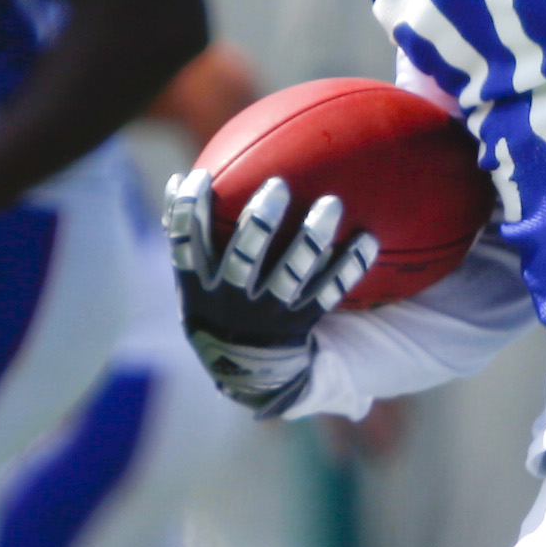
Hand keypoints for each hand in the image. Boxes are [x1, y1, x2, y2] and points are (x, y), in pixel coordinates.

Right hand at [162, 168, 376, 416]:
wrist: (246, 371)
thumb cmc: (215, 307)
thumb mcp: (190, 283)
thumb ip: (186, 236)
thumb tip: (178, 179)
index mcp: (199, 287)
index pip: (186, 244)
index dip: (189, 210)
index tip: (200, 175)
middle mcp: (232, 301)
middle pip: (243, 256)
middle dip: (260, 221)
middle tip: (278, 185)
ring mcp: (268, 313)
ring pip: (292, 273)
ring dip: (312, 238)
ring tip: (331, 204)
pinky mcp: (301, 321)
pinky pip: (329, 291)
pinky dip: (349, 266)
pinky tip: (367, 239)